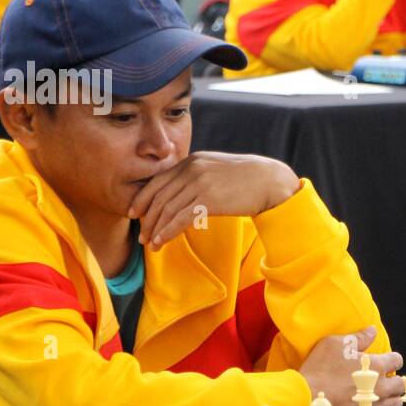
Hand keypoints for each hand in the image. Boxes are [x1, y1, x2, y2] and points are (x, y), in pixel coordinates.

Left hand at [129, 152, 300, 248]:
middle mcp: (192, 170)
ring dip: (155, 229)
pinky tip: (161, 242)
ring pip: (167, 209)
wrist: (270, 181)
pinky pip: (180, 219)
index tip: (135, 213)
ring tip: (149, 244)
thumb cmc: (246, 179)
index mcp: (192, 161)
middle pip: (159, 196)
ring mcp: (200, 184)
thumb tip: (181, 191)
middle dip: (147, 218)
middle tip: (140, 235)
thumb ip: (197, 175)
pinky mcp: (210, 200)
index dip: (142, 199)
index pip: (158, 181)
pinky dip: (167, 232)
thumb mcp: (216, 169)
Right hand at [299, 326, 404, 405]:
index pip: (397, 360)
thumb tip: (373, 330)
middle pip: (401, 384)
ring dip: (392, 396)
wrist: (306, 399)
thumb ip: (358, 338)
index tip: (385, 361)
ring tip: (381, 393)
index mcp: (376, 366)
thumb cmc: (320, 369)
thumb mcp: (336, 345)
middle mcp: (380, 387)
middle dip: (395, 379)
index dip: (392, 359)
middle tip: (384, 378)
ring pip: (396, 402)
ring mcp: (374, 405)